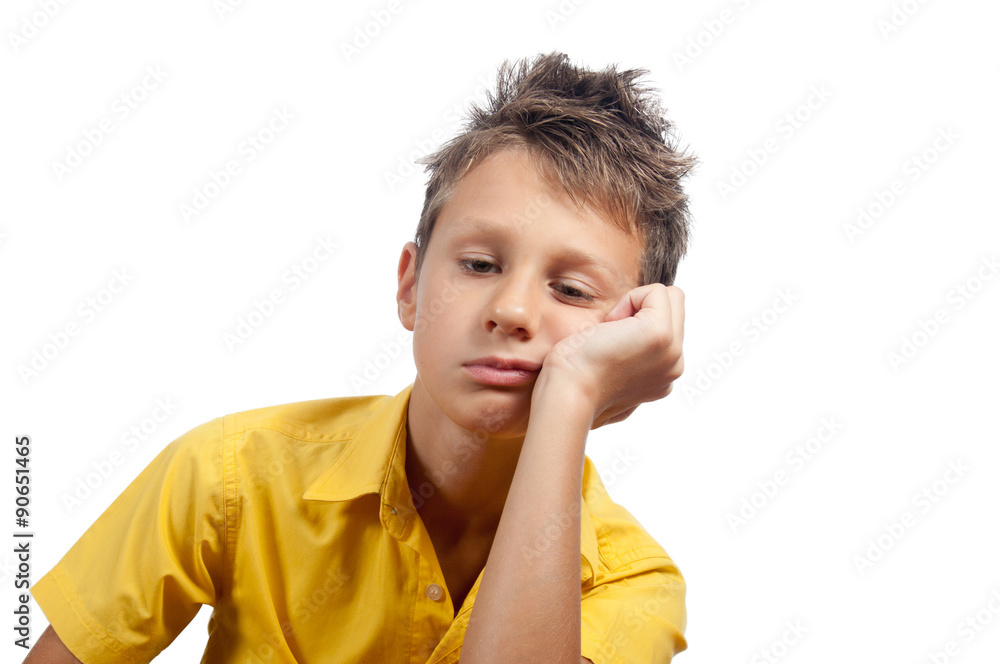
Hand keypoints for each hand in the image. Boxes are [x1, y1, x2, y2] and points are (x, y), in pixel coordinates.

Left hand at [538, 284, 684, 428]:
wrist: (567, 392)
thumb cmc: (575, 380)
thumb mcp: (611, 371)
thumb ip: (631, 356)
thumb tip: (622, 333)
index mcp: (664, 375)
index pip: (669, 324)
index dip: (637, 319)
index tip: (610, 342)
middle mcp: (674, 366)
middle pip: (675, 308)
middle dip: (640, 309)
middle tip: (609, 335)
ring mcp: (672, 352)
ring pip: (671, 297)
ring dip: (635, 305)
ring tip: (610, 334)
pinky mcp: (660, 334)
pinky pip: (658, 292)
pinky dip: (630, 298)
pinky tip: (610, 327)